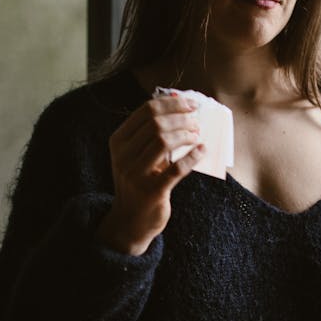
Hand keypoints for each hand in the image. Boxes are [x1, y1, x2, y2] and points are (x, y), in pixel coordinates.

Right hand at [97, 94, 204, 254]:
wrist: (130, 220)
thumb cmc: (139, 181)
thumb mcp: (136, 155)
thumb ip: (152, 132)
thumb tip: (180, 101)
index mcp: (118, 141)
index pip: (146, 111)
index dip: (171, 103)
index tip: (190, 103)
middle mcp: (123, 156)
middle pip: (156, 124)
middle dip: (181, 118)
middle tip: (196, 121)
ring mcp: (135, 174)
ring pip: (164, 142)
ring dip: (186, 134)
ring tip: (197, 135)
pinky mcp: (151, 191)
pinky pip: (176, 169)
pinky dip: (192, 156)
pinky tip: (202, 150)